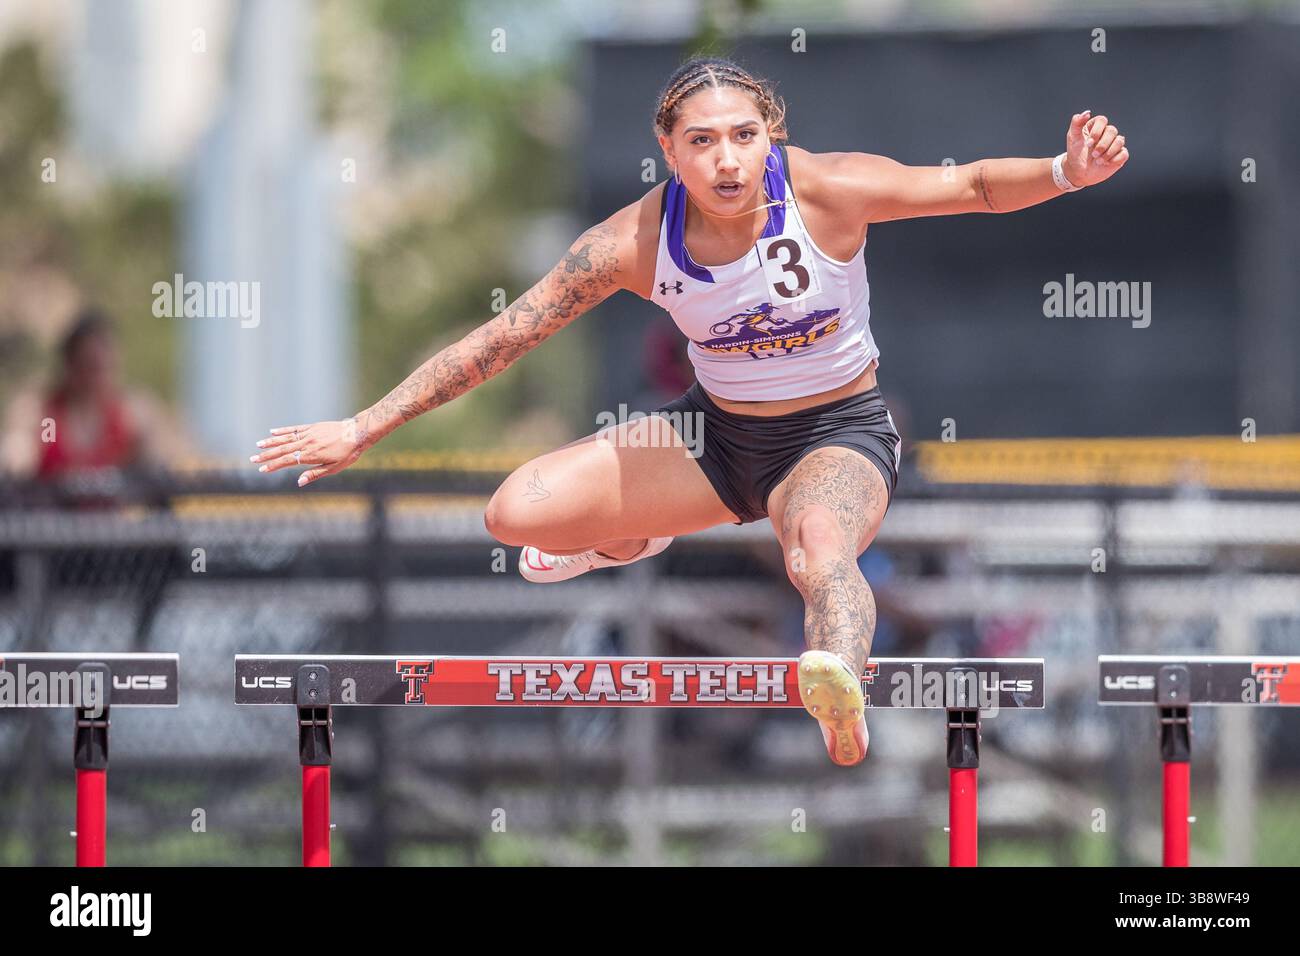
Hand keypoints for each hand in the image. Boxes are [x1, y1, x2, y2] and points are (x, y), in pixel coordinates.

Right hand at [250, 417, 368, 486]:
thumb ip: (315, 474)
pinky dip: (283, 430)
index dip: (273, 465)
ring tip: (258, 445)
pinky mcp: (312, 427)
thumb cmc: (348, 453)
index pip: (287, 461)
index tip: (262, 469)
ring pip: (285, 438)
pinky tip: (272, 431)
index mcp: (311, 455)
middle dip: (266, 455)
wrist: (357, 433)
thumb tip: (299, 482)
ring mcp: (308, 433)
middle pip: (282, 450)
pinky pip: (294, 429)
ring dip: (271, 442)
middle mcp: (307, 443)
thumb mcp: (334, 468)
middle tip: (252, 459)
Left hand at [1062, 110, 1128, 187]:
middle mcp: (1107, 133)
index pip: (1102, 120)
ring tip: (1098, 161)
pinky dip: (1114, 160)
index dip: (1097, 131)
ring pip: (1120, 141)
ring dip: (1108, 153)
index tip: (1088, 143)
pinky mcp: (1120, 155)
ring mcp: (1114, 143)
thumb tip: (1087, 113)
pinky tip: (1105, 163)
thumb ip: (1076, 123)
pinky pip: (1124, 153)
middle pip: (1112, 130)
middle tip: (1093, 154)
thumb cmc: (1075, 153)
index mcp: (1096, 126)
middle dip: (1102, 144)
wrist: (1078, 172)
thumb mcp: (1072, 138)